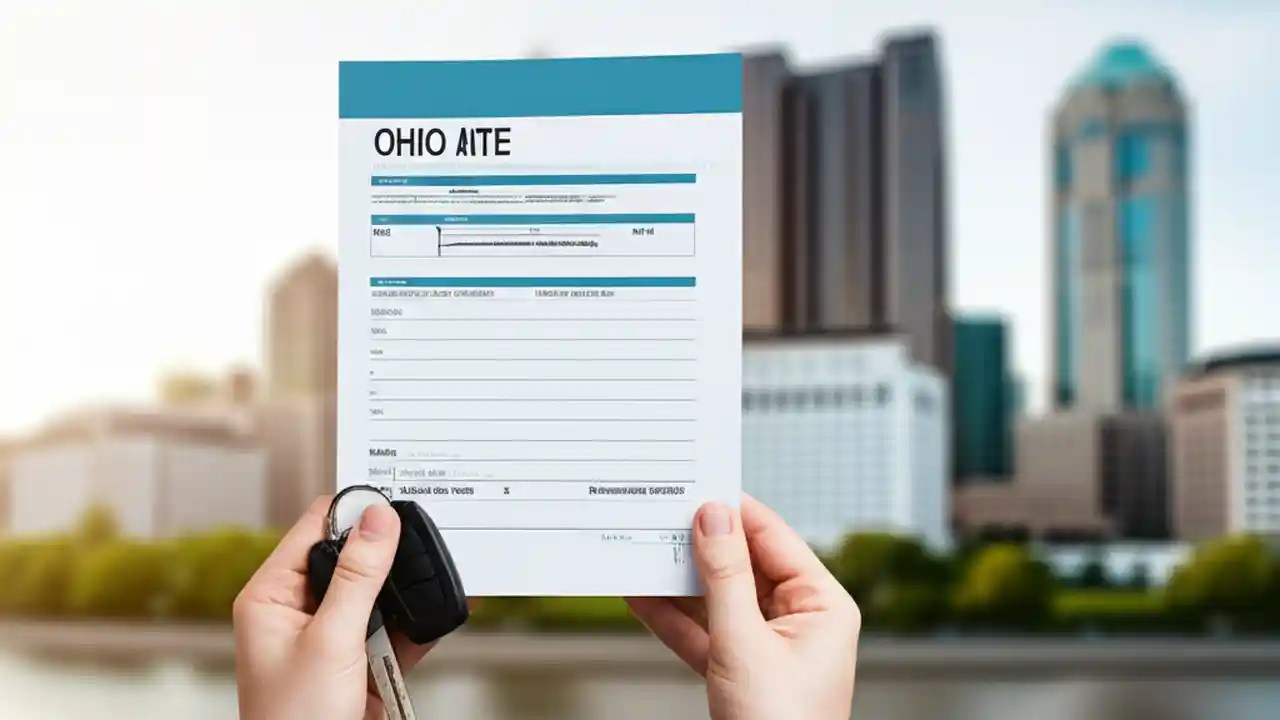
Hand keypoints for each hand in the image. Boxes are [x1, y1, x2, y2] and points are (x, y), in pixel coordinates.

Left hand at [233, 496, 433, 719]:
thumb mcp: (331, 640)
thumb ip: (359, 576)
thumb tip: (377, 519)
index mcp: (271, 596)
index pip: (314, 528)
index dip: (353, 512)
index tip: (393, 504)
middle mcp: (298, 612)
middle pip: (352, 558)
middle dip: (389, 554)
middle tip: (423, 540)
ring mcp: (331, 639)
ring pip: (379, 595)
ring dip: (406, 594)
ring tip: (434, 580)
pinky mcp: (360, 663)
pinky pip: (396, 630)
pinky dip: (419, 627)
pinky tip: (441, 615)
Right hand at [627, 495, 859, 719]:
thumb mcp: (745, 644)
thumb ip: (723, 578)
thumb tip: (713, 518)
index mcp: (823, 605)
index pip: (775, 539)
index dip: (735, 511)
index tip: (698, 486)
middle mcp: (800, 620)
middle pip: (743, 565)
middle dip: (700, 545)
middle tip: (662, 515)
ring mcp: (769, 646)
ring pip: (717, 598)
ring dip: (679, 581)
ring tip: (643, 550)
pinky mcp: (740, 671)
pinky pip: (703, 632)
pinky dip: (673, 618)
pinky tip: (642, 597)